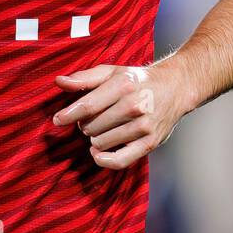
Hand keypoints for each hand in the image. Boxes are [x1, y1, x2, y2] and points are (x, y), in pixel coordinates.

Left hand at [52, 60, 191, 168]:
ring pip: (100, 143)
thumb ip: (84, 78)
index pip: (88, 105)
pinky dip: (103, 160)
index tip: (56, 120)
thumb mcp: (112, 72)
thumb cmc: (137, 80)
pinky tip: (98, 153)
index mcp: (123, 85)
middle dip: (85, 124)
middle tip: (93, 118)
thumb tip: (59, 82)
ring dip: (95, 138)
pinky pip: (119, 161)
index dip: (68, 115)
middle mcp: (134, 106)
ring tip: (103, 128)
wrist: (175, 88)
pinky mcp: (149, 143)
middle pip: (91, 126)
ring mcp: (143, 126)